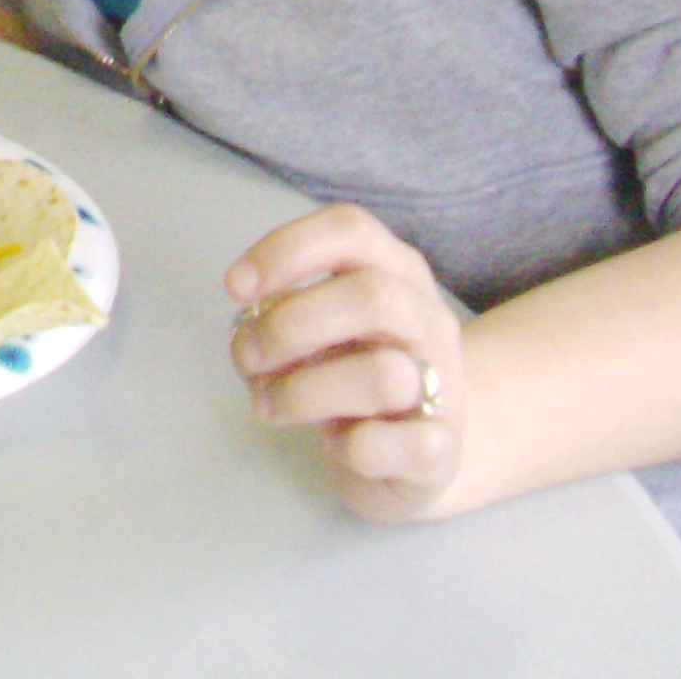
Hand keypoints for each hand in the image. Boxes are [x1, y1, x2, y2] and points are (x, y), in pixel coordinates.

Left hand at [227, 203, 469, 521]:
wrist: (422, 450)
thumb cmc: (353, 374)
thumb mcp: (319, 329)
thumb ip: (284, 316)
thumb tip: (248, 333)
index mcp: (396, 271)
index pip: (350, 230)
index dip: (286, 249)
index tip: (235, 287)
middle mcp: (427, 319)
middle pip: (370, 295)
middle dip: (290, 326)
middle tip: (248, 358)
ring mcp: (445, 384)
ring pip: (384, 376)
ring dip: (304, 393)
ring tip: (270, 406)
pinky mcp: (443, 450)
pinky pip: (404, 445)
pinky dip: (355, 447)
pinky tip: (336, 445)